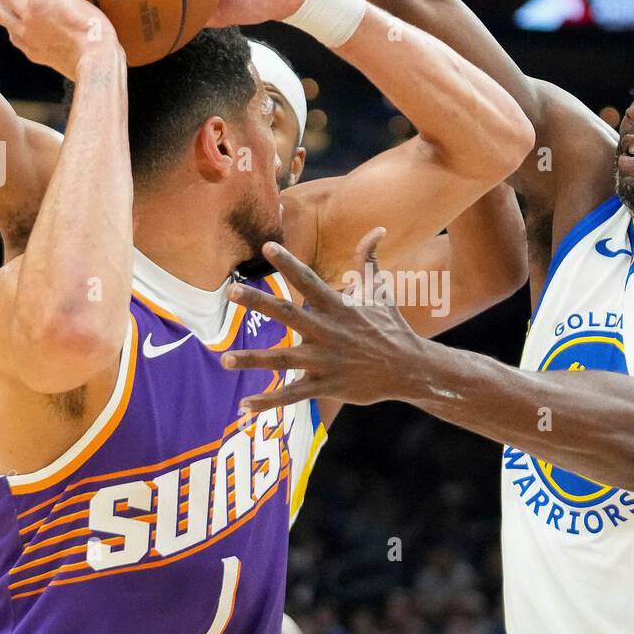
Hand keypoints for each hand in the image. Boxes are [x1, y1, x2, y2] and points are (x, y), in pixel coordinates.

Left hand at [220, 229, 425, 410]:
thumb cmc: (392, 328)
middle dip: (259, 302)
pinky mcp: (326, 386)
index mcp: (338, 308)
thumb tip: (377, 229)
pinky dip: (268, 402)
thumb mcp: (380, 292)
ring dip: (253, 360)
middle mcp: (328, 332)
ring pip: (283, 360)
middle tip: (232, 291)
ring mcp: (325, 362)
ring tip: (225, 359)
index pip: (308, 281)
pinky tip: (243, 404)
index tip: (267, 246)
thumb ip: (368, 261)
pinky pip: (292, 394)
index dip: (288, 263)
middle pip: (287, 314)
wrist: (409, 368)